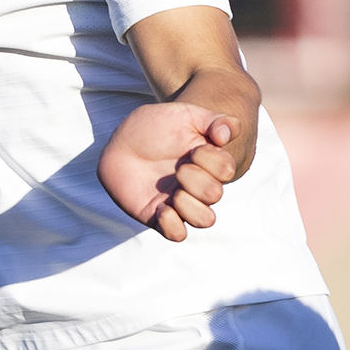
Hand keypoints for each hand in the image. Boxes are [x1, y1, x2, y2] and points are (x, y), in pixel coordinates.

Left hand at [97, 102, 241, 242]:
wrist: (122, 143)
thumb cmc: (155, 127)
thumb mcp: (184, 115)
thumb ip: (213, 119)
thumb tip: (226, 134)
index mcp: (208, 162)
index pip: (227, 169)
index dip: (212, 160)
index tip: (193, 148)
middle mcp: (199, 185)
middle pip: (215, 194)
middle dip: (196, 180)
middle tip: (178, 169)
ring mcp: (180, 202)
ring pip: (204, 220)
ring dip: (190, 206)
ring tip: (172, 194)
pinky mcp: (159, 216)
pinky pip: (177, 234)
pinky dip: (172, 224)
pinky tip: (160, 207)